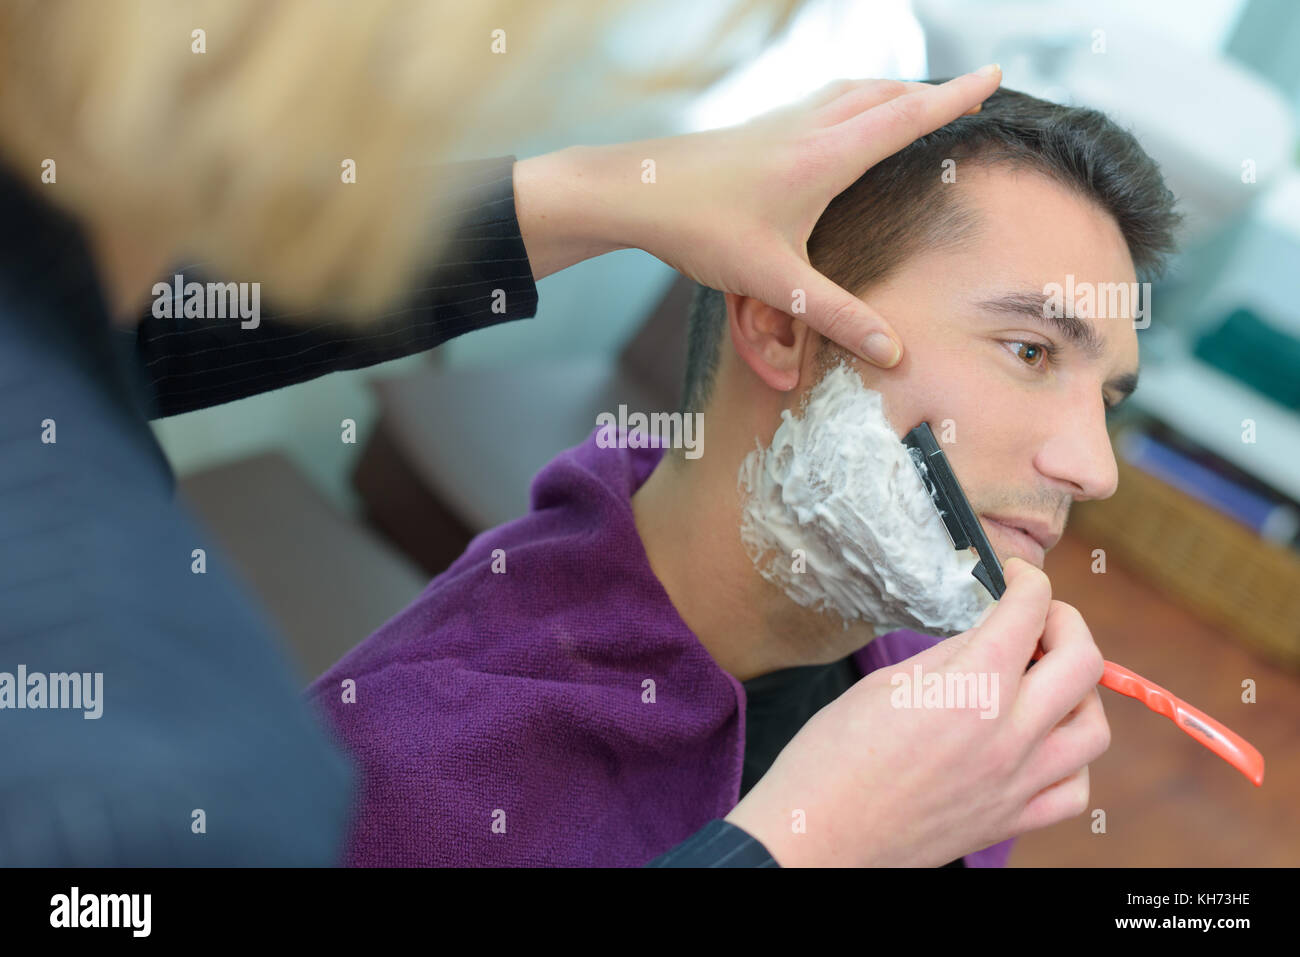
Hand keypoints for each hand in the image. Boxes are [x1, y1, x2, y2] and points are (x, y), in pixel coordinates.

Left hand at [514, 67, 1001, 368]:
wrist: (634, 193)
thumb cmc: (702, 231)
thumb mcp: (775, 282)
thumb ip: (837, 317)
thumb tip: (892, 353)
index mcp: (824, 157)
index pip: (907, 117)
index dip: (956, 99)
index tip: (996, 76)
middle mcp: (808, 128)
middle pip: (885, 94)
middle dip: (931, 92)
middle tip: (968, 93)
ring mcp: (779, 121)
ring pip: (851, 91)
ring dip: (891, 91)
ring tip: (915, 100)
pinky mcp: (756, 129)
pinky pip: (821, 101)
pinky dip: (852, 100)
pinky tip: (839, 120)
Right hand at [724, 556, 1110, 865]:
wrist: (821, 836)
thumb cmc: (833, 756)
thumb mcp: (885, 684)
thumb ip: (950, 655)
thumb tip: (987, 633)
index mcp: (970, 688)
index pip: (1028, 612)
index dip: (1027, 580)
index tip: (1015, 577)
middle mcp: (1007, 734)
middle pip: (1084, 661)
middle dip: (1066, 623)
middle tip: (1039, 618)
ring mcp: (1017, 783)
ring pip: (1093, 728)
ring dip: (1078, 693)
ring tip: (1043, 683)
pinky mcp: (1012, 820)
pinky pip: (1075, 788)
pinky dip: (1070, 759)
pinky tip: (1041, 744)